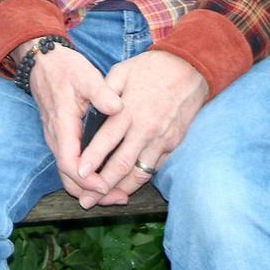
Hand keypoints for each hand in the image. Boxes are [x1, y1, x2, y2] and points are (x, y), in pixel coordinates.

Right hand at [19, 42, 120, 201]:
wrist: (43, 62)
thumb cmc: (65, 68)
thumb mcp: (86, 75)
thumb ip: (101, 93)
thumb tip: (117, 108)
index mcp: (62, 125)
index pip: (70, 163)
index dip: (87, 180)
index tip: (107, 186)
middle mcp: (57, 137)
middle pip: (68, 177)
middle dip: (91, 192)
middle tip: (118, 198)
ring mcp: (57, 139)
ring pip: (69, 173)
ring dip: (90, 187)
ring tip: (116, 193)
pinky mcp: (61, 138)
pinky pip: (71, 164)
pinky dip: (87, 176)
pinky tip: (106, 175)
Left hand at [75, 51, 207, 207]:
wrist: (190, 69)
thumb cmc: (152, 69)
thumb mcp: (123, 71)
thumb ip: (105, 91)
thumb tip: (90, 108)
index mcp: (130, 111)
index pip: (106, 140)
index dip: (92, 159)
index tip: (78, 172)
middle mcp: (146, 129)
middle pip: (122, 164)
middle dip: (102, 185)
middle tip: (86, 200)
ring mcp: (162, 139)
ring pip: (140, 173)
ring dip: (121, 190)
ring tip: (105, 200)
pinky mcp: (174, 144)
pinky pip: (155, 168)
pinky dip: (140, 180)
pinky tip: (127, 187)